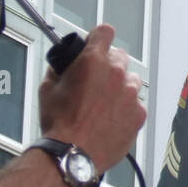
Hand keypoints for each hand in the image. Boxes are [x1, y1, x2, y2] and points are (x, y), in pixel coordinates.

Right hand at [37, 23, 146, 173]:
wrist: (73, 155)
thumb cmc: (60, 125)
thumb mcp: (47, 88)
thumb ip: (59, 69)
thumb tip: (64, 64)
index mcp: (93, 61)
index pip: (105, 32)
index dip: (99, 38)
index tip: (96, 46)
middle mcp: (116, 73)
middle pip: (120, 57)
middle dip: (108, 66)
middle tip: (96, 83)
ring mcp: (131, 94)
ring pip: (131, 80)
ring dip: (120, 87)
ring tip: (105, 104)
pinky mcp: (139, 113)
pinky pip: (137, 103)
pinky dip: (127, 108)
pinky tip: (112, 119)